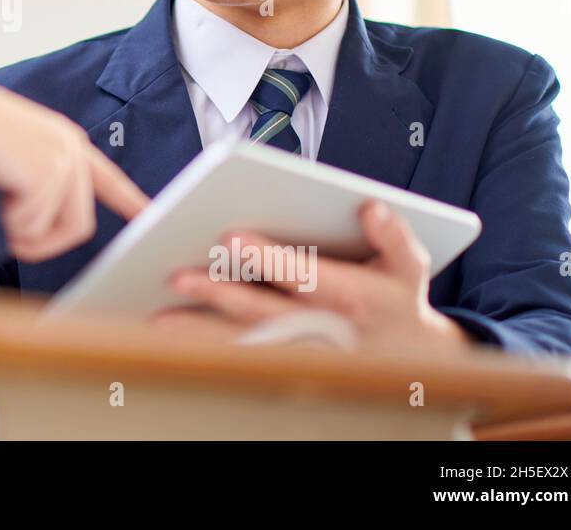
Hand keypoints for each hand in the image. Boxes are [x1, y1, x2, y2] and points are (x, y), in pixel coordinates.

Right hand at [0, 74, 148, 262]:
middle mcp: (68, 147)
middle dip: (38, 242)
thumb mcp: (2, 158)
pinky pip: (29, 229)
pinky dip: (2, 223)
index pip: (103, 177)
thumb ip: (27, 181)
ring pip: (53, 233)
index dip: (127, 200)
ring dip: (16, 231)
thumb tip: (31, 226)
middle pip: (76, 227)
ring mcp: (63, 159)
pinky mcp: (51, 174)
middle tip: (1, 229)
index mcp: (57, 139)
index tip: (149, 216)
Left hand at [163, 200, 473, 354]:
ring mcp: (300, 351)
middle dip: (220, 294)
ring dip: (202, 330)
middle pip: (264, 311)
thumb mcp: (411, 266)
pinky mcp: (285, 363)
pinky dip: (205, 348)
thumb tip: (371, 208)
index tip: (232, 238)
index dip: (270, 259)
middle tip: (179, 277)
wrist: (411, 359)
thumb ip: (394, 235)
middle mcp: (322, 328)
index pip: (305, 276)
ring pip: (245, 341)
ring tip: (160, 317)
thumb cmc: (398, 299)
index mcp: (351, 298)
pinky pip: (239, 357)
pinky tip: (173, 332)